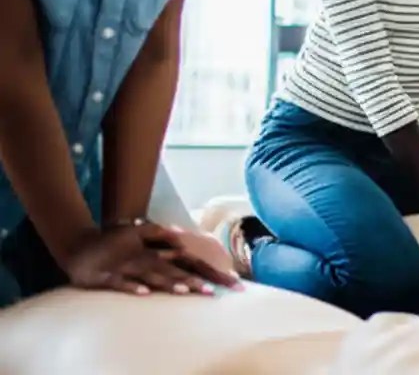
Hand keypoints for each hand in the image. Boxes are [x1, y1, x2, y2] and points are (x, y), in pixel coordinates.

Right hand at [61, 222, 240, 295]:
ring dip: (167, 283)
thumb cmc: (114, 242)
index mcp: (159, 251)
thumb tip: (183, 231)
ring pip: (150, 275)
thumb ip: (161, 233)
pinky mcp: (106, 275)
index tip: (232, 283)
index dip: (211, 271)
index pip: (191, 261)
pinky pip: (120, 283)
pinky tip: (142, 293)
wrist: (78, 245)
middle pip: (175, 269)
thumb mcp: (139, 233)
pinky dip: (130, 287)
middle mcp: (146, 257)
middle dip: (194, 281)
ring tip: (184, 290)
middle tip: (213, 293)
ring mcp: (126, 265)